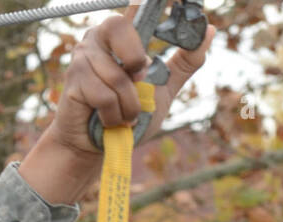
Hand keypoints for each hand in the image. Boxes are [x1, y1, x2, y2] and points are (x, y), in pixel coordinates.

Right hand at [46, 5, 213, 158]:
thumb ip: (184, 62)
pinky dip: (115, 116)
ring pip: (119, 77)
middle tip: (138, 81)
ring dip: (129, 106)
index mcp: (121, 32)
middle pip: (121, 27)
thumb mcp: (162, 87)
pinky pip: (105, 97)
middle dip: (136, 59)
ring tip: (124, 116)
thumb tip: (209, 30)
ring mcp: (82, 57)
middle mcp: (99, 37)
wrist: (96, 145)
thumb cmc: (126, 114)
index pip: (139, 3)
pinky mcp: (73, 81)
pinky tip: (109, 121)